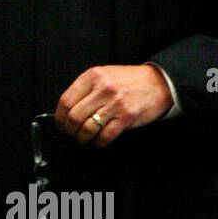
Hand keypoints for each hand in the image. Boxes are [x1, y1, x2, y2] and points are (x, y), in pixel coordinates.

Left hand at [54, 64, 172, 146]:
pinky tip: (97, 142)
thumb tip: (66, 110)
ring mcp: (116, 103)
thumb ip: (85, 88)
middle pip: (74, 116)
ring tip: (83, 139)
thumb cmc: (128, 80)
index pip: (66, 100)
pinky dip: (98, 143)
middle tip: (70, 133)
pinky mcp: (127, 117)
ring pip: (88, 128)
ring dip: (82, 138)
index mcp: (93, 76)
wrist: (158, 83)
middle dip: (69, 130)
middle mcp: (103, 88)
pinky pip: (105, 136)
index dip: (59, 116)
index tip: (60, 123)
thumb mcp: (103, 75)